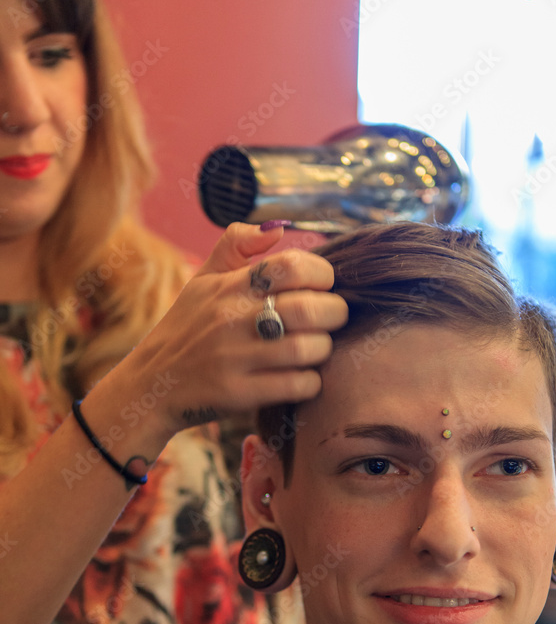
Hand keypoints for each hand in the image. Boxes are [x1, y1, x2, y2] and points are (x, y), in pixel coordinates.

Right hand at [123, 222, 347, 441]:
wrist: (152, 384)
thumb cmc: (186, 328)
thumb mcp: (202, 279)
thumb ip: (235, 245)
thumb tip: (277, 229)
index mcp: (229, 286)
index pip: (293, 266)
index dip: (322, 275)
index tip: (323, 287)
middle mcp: (231, 319)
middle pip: (310, 309)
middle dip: (334, 314)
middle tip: (333, 319)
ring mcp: (235, 358)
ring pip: (309, 349)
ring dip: (324, 349)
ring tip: (317, 349)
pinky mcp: (239, 394)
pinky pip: (297, 385)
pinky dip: (311, 382)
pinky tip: (303, 377)